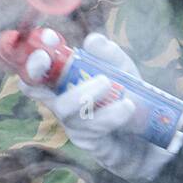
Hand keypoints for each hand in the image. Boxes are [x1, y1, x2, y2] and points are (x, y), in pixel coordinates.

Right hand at [19, 32, 179, 182]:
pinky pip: (93, 128)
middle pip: (34, 88)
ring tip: (107, 83)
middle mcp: (62, 102)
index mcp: (65, 81)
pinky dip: (110, 114)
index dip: (34, 53)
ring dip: (84, 93)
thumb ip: (110, 56)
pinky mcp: (89, 143)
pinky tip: (128, 107)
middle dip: (36, 71)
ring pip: (65, 109)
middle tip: (45, 58)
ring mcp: (73, 124)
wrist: (149, 142)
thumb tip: (93, 40)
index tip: (48, 39)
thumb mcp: (124, 73)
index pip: (37, 67)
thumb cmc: (127, 102)